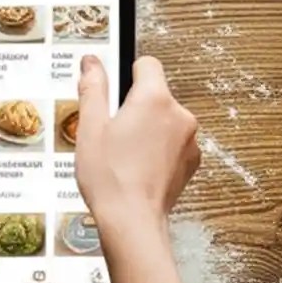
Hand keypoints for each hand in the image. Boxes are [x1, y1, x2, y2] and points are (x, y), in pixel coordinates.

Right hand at [75, 55, 199, 258]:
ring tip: (123, 154)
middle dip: (134, 106)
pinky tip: (137, 166)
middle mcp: (179, 114)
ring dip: (147, 129)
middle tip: (111, 131)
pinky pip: (173, 142)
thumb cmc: (109, 177)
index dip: (126, 73)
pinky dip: (158, 149)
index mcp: (153, 99)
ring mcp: (189, 139)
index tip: (114, 91)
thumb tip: (92, 63)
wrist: (131, 220)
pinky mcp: (191, 161)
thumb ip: (93, 88)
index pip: (147, 64)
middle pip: (155, 94)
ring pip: (164, 119)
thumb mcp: (90, 127)